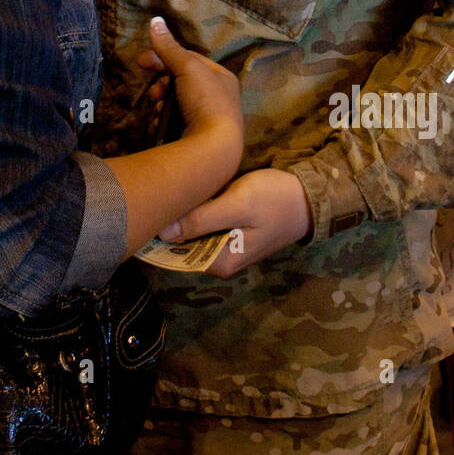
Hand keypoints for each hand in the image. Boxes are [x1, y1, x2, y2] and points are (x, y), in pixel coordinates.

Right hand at [135, 17, 243, 176]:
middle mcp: (218, 98)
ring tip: (156, 111)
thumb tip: (154, 20)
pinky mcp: (197, 139)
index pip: (189, 59)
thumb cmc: (205, 101)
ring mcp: (208, 121)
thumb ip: (169, 46)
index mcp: (222, 78)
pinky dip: (163, 123)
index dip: (165, 57)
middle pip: (181, 83)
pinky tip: (157, 126)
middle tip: (152, 94)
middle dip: (162, 86)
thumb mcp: (186, 67)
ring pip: (175, 105)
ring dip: (161, 106)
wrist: (213, 149)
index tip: (141, 61)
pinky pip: (175, 125)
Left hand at [158, 169, 312, 277]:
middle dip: (167, 224)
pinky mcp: (229, 233)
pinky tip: (185, 194)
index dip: (157, 236)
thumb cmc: (273, 200)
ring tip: (165, 191)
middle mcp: (219, 262)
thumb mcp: (237, 205)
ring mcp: (225, 247)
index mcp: (219, 262)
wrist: (308, 197)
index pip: (174, 255)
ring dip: (179, 217)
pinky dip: (192, 213)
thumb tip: (161, 231)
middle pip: (180, 246)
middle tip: (153, 194)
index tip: (144, 211)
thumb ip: (201, 220)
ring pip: (190, 234)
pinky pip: (202, 226)